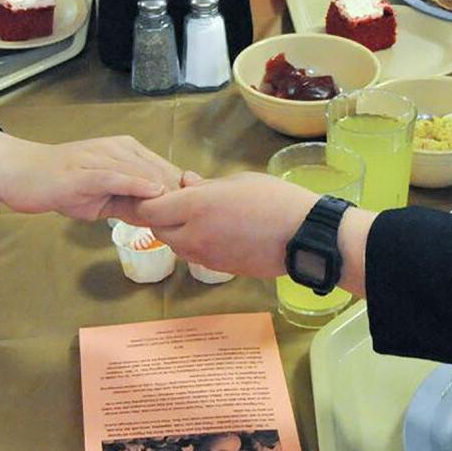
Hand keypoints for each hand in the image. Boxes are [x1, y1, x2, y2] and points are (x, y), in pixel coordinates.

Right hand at [0, 133, 183, 220]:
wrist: (21, 173)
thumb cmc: (62, 185)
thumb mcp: (102, 197)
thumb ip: (130, 204)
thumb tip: (159, 218)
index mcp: (127, 152)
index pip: (165, 170)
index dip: (183, 191)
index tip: (201, 211)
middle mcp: (119, 148)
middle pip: (161, 170)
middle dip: (180, 194)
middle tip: (198, 218)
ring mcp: (102, 157)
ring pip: (144, 172)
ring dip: (164, 191)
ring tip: (184, 212)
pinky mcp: (85, 170)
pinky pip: (116, 175)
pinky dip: (137, 184)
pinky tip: (154, 194)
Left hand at [117, 173, 313, 277]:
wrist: (304, 237)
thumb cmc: (275, 199)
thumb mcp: (239, 181)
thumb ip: (206, 185)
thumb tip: (185, 183)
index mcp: (196, 207)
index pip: (150, 210)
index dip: (146, 202)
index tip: (155, 193)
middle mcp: (194, 235)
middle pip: (158, 230)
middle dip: (160, 217)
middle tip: (177, 202)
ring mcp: (206, 256)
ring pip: (176, 246)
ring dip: (178, 232)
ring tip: (199, 216)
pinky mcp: (219, 269)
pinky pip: (196, 256)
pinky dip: (196, 244)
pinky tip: (217, 231)